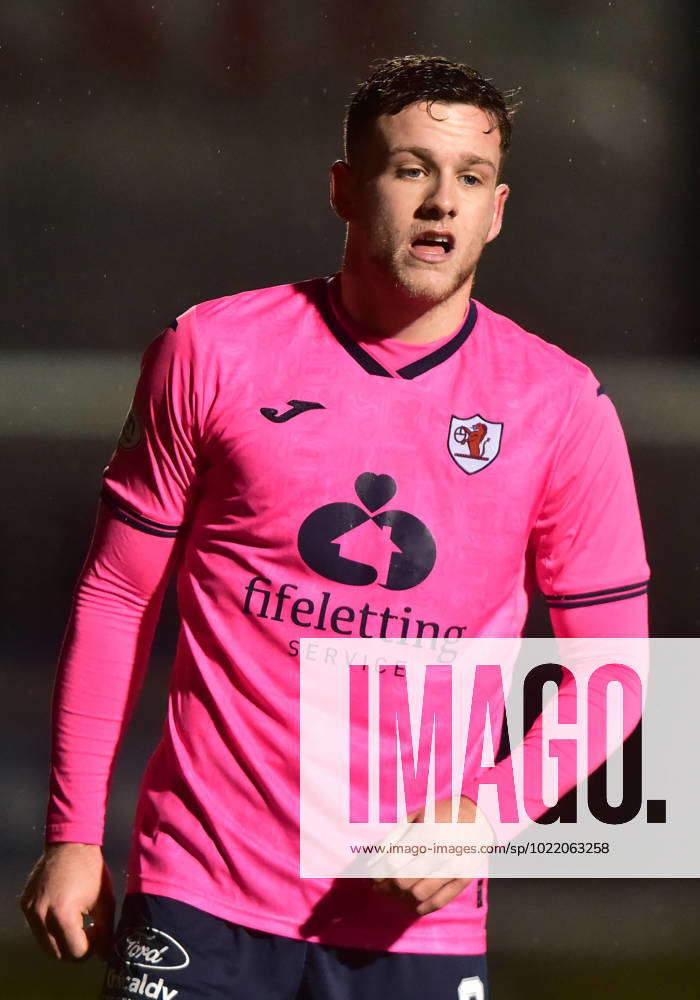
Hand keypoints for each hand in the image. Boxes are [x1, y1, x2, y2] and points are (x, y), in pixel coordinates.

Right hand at [20, 843, 114, 960]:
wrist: (71, 843)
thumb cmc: (90, 869)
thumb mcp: (104, 901)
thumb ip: (106, 931)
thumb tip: (106, 955)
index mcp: (62, 915)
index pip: (76, 952)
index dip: (92, 947)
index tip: (98, 932)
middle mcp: (41, 916)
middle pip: (58, 954)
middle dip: (76, 949)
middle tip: (89, 932)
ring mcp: (30, 911)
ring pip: (46, 945)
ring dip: (63, 941)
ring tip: (77, 922)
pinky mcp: (25, 905)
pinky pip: (38, 929)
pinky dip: (51, 929)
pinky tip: (65, 913)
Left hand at [372, 795, 481, 914]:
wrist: (480, 816)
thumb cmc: (442, 814)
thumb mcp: (415, 817)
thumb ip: (394, 839)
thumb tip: (372, 863)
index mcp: (425, 833)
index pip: (393, 861)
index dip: (378, 873)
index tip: (372, 877)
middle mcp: (440, 852)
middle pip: (403, 880)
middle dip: (387, 886)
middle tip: (381, 886)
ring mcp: (454, 867)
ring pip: (419, 894)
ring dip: (402, 897)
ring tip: (396, 893)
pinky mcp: (464, 879)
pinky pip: (440, 901)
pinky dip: (423, 907)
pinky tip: (414, 904)